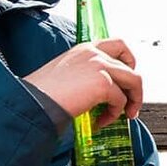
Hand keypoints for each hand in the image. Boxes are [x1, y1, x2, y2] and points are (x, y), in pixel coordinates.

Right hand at [25, 39, 142, 127]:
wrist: (31, 102)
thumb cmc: (41, 93)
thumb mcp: (66, 74)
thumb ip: (86, 75)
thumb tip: (102, 91)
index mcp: (84, 48)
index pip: (118, 44)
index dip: (129, 61)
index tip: (127, 79)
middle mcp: (93, 53)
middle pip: (131, 64)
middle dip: (136, 86)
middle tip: (131, 103)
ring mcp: (99, 66)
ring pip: (134, 80)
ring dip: (132, 101)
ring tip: (124, 115)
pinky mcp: (103, 83)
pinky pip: (121, 100)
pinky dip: (115, 114)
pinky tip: (101, 121)